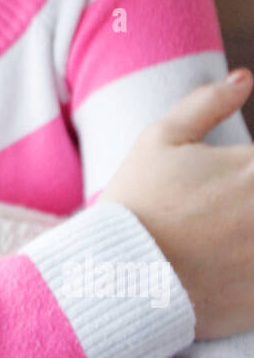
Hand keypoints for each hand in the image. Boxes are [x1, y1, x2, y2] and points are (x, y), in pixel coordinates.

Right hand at [100, 70, 253, 339]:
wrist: (117, 278)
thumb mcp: (159, 140)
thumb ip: (207, 104)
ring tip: (228, 235)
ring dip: (251, 231)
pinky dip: (250, 271)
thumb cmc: (137, 203)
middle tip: (224, 207)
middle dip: (250, 201)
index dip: (250, 168)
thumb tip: (245, 78)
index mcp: (253, 169)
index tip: (234, 178)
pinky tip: (230, 265)